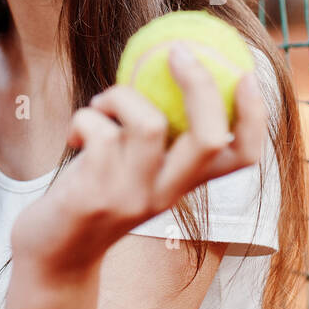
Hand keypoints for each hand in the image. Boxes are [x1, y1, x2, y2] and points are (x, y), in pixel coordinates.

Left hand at [10, 42, 266, 275]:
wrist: (54, 257)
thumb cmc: (94, 196)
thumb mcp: (136, 170)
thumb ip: (154, 137)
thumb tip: (162, 65)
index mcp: (184, 184)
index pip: (242, 157)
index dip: (255, 116)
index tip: (245, 74)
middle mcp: (166, 193)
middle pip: (209, 138)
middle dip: (200, 85)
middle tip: (177, 51)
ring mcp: (133, 196)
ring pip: (148, 124)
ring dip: (120, 96)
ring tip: (101, 104)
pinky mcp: (95, 195)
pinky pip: (98, 130)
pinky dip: (84, 118)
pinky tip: (74, 135)